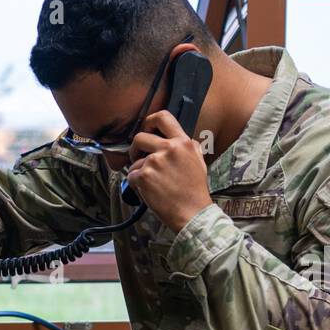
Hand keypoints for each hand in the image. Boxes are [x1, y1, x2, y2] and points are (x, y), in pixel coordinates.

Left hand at [125, 110, 213, 233]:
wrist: (192, 213)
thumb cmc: (194, 191)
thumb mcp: (198, 162)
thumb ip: (187, 147)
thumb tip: (175, 140)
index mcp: (183, 142)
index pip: (163, 117)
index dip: (149, 121)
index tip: (146, 129)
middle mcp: (168, 149)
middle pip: (140, 137)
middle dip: (135, 149)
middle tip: (138, 159)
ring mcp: (154, 162)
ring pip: (134, 162)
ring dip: (138, 172)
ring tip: (151, 184)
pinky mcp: (144, 176)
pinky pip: (130, 176)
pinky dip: (135, 185)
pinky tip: (148, 192)